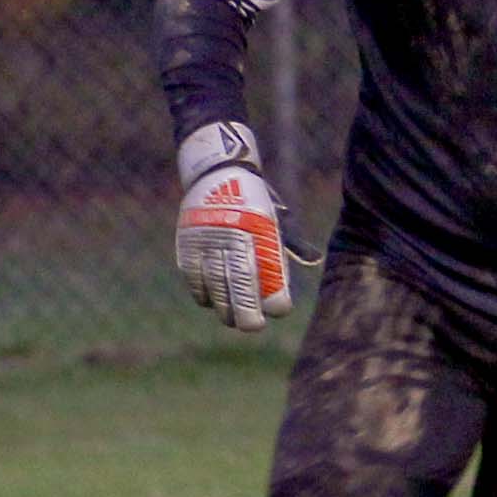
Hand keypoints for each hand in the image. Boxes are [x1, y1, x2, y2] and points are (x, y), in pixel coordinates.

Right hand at [174, 121, 293, 331]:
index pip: (271, 276)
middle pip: (241, 287)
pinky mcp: (188, 245)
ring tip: (234, 319)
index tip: (280, 310)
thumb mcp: (275, 219)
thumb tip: (307, 267)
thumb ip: (286, 247)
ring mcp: (208, 241)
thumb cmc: (254, 201)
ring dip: (225, 309)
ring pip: (216, 288)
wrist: (218, 171)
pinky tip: (213, 301)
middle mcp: (234, 237)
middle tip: (254, 325)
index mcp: (261, 231)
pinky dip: (204, 295)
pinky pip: (195, 280)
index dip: (276, 298)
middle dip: (248, 314)